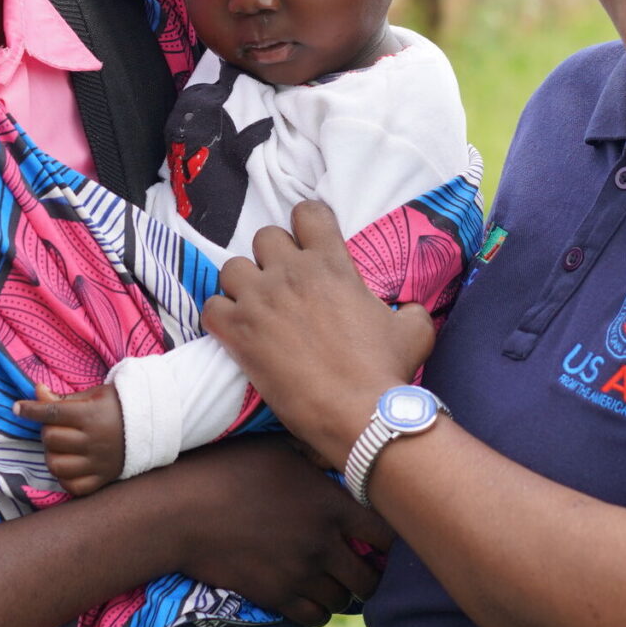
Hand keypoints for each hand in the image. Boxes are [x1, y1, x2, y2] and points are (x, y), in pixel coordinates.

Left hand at [15, 383, 124, 495]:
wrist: (153, 426)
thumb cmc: (119, 407)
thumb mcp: (94, 395)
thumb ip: (63, 398)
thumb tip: (36, 392)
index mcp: (90, 416)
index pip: (51, 412)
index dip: (30, 409)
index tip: (18, 408)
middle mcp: (93, 441)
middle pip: (50, 439)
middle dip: (46, 430)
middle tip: (55, 426)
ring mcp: (97, 463)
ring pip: (56, 465)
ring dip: (52, 454)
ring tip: (60, 447)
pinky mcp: (102, 479)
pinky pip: (71, 486)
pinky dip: (64, 477)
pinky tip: (69, 464)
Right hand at [152, 435, 392, 626]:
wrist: (182, 512)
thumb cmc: (228, 469)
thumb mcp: (278, 448)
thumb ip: (315, 454)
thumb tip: (339, 448)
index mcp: (330, 504)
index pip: (385, 533)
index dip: (390, 538)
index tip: (381, 537)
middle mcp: (322, 543)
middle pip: (371, 577)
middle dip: (372, 574)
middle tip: (364, 567)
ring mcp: (300, 574)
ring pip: (344, 601)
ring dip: (345, 594)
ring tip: (338, 583)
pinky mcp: (276, 596)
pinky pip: (314, 617)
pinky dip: (319, 611)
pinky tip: (312, 597)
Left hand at [205, 201, 435, 467]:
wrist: (358, 414)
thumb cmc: (387, 371)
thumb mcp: (414, 329)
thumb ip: (409, 307)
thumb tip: (409, 308)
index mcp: (332, 263)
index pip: (307, 212)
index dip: (307, 226)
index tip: (309, 247)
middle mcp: (291, 273)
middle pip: (265, 236)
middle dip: (273, 257)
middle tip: (284, 284)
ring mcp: (260, 301)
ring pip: (232, 268)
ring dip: (243, 285)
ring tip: (256, 307)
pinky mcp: (238, 333)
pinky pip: (211, 308)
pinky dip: (221, 317)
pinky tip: (236, 332)